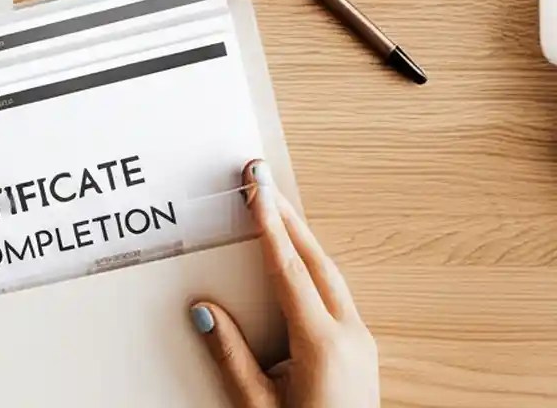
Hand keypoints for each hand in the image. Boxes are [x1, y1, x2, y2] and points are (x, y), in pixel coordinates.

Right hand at [190, 160, 379, 407]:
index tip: (255, 187)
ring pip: (330, 274)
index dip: (267, 224)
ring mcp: (361, 342)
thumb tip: (205, 310)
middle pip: (316, 260)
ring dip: (300, 239)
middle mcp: (350, 335)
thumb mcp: (258, 406)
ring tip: (272, 209)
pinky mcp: (361, 351)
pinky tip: (295, 259)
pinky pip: (335, 294)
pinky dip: (311, 267)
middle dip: (286, 217)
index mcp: (323, 344)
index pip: (288, 269)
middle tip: (260, 181)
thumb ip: (230, 356)